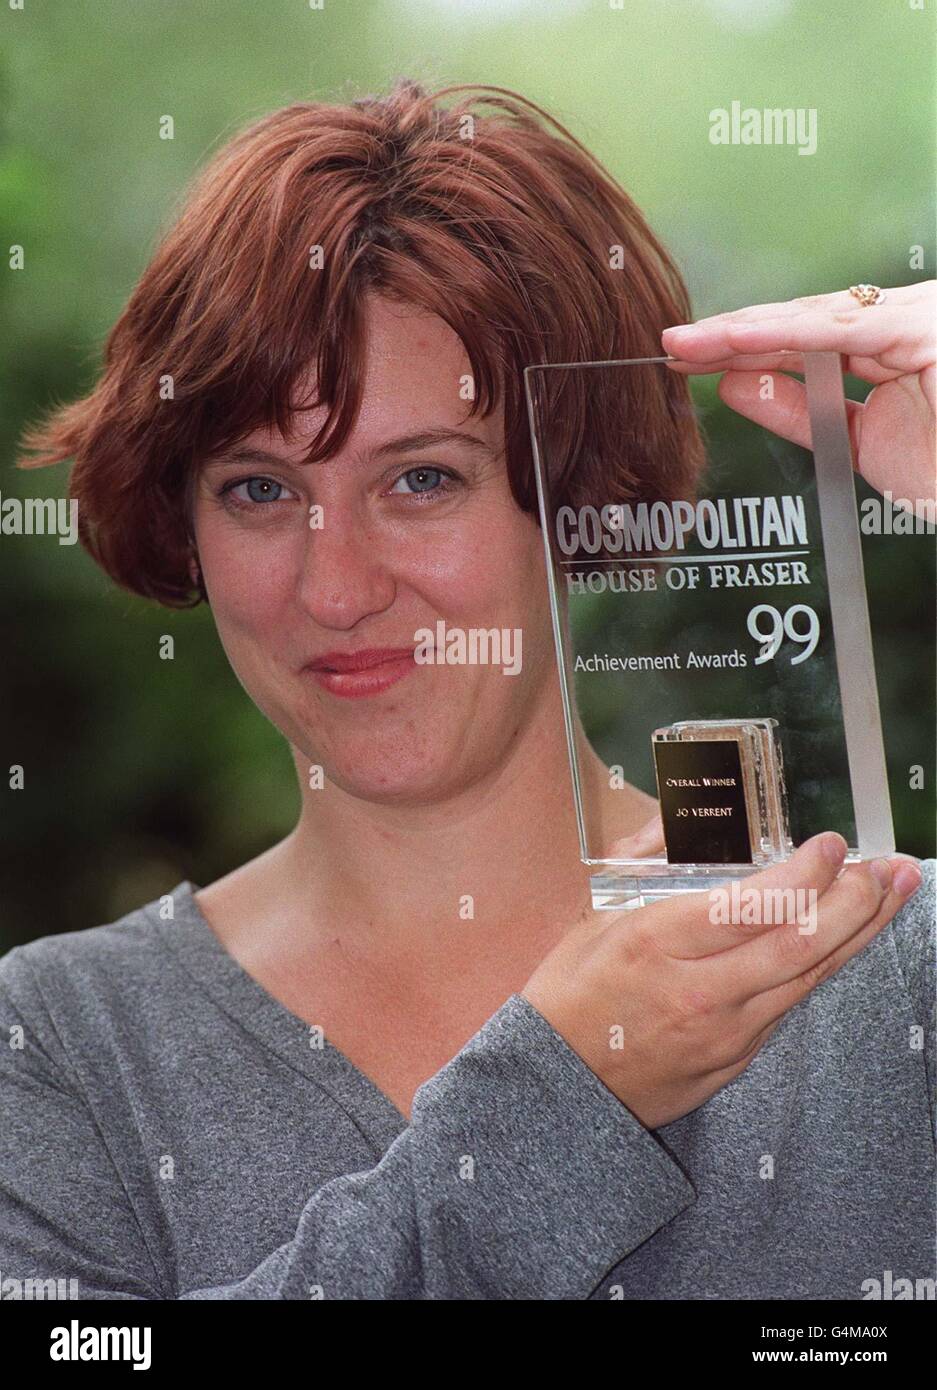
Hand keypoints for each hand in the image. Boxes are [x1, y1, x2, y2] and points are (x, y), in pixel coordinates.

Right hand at [521, 833, 921, 1129]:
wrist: (559, 1086)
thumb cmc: (572, 995)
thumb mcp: (597, 918)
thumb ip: (647, 869)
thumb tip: (677, 819)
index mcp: (658, 943)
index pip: (753, 906)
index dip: (805, 873)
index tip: (831, 845)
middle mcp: (700, 990)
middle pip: (800, 943)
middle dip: (856, 899)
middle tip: (885, 866)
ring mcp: (725, 1031)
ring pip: (810, 976)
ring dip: (861, 931)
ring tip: (893, 892)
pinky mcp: (737, 1058)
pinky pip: (790, 1005)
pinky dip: (824, 966)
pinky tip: (848, 939)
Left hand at [661, 280, 935, 516]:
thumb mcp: (855, 443)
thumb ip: (797, 411)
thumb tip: (737, 385)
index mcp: (892, 348)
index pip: (805, 340)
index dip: (746, 347)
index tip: (690, 359)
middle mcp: (903, 324)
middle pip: (801, 323)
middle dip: (732, 335)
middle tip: (671, 346)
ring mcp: (916, 320)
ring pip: (812, 320)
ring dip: (744, 331)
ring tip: (687, 344)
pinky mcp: (921, 330)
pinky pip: (839, 330)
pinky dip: (781, 333)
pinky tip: (734, 341)